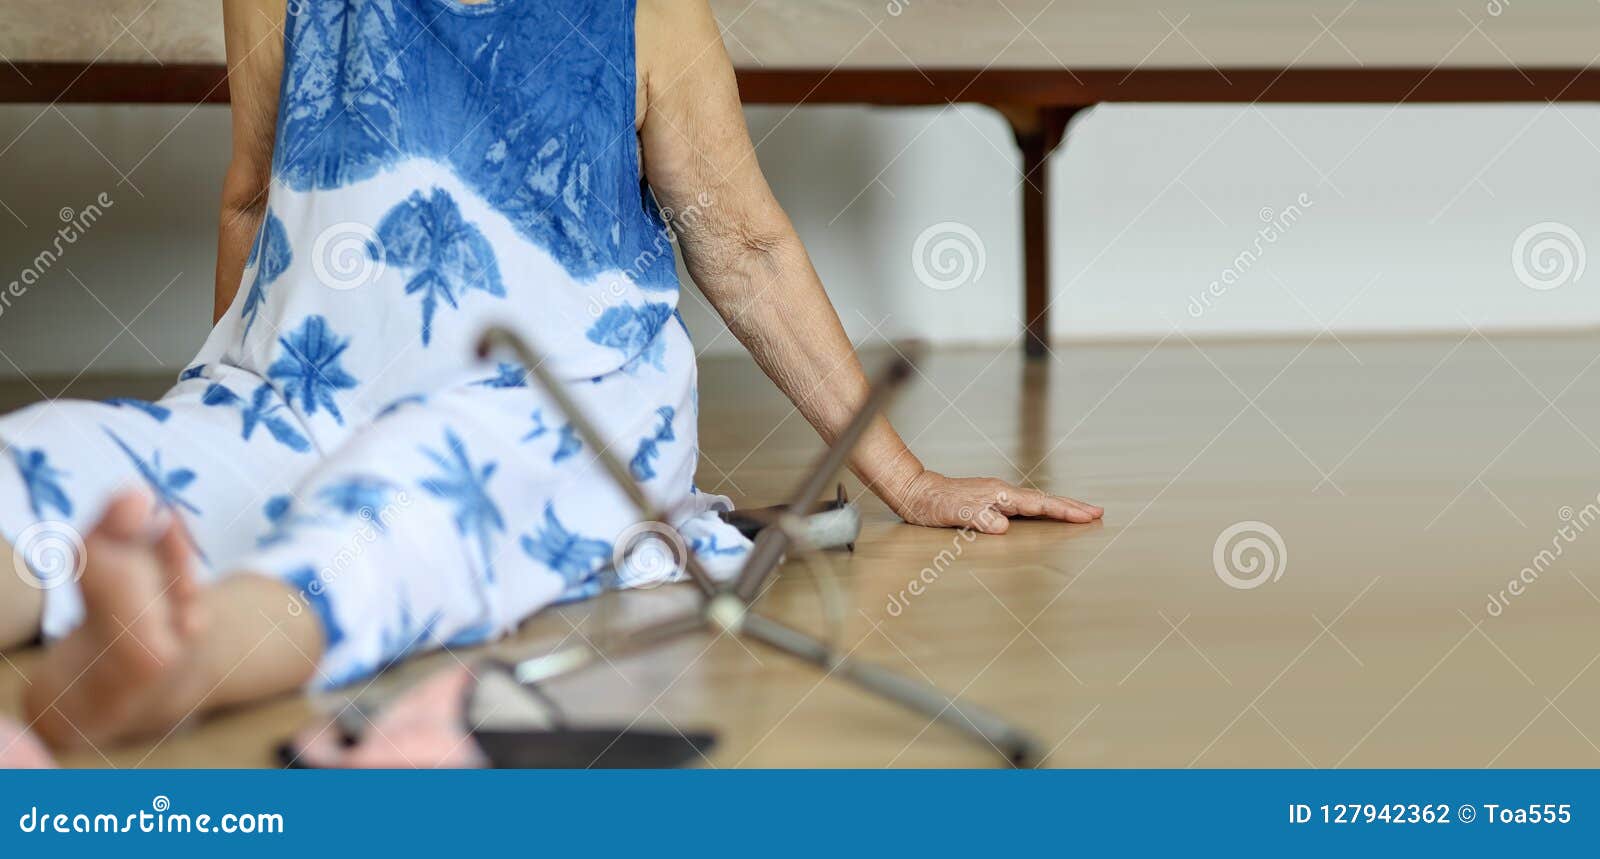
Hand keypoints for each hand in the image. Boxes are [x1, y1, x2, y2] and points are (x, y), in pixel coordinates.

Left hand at [887, 470, 1103, 533]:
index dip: (1065, 511)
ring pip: (1037, 501)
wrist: (916, 491)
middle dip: (1072, 506)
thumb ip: (977, 518)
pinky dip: (1043, 509)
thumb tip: (1003, 527)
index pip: (1039, 504)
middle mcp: (1002, 492)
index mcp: (999, 495)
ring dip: (1061, 507)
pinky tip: (1047, 514)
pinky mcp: (992, 500)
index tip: (1088, 515)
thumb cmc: (933, 504)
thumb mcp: (952, 513)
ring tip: (1081, 513)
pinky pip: (1026, 505)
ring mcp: (998, 495)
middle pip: (1045, 499)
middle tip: (1098, 512)